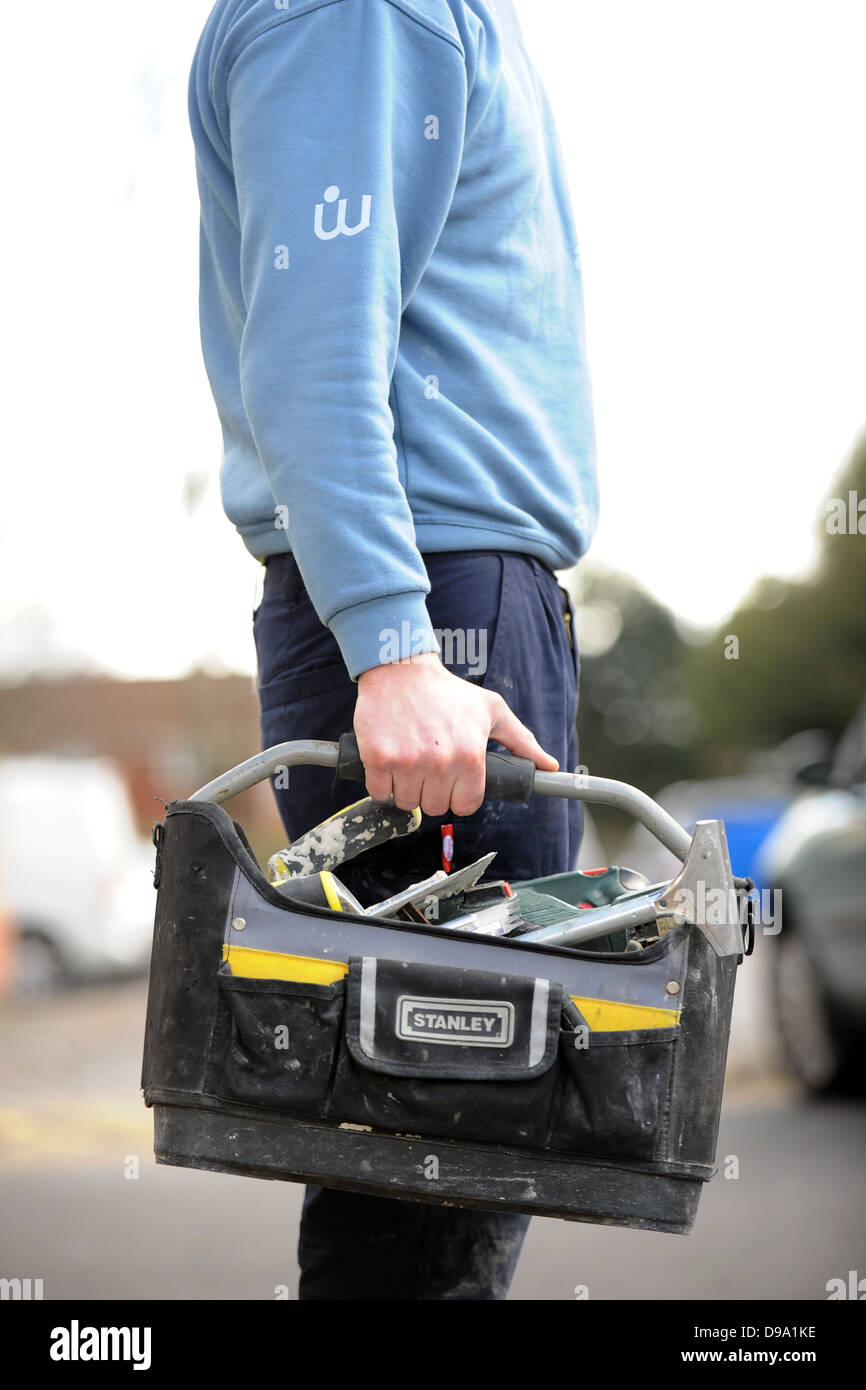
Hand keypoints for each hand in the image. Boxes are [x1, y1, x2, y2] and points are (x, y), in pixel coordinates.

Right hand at [353, 652, 558, 815]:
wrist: (401, 669)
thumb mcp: (492, 710)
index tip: (451, 782)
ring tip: (409, 760)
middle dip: (432, 791)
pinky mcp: (378, 759)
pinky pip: (379, 793)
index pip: (466, 805)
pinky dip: (382, 784)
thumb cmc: (448, 691)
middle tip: (428, 766)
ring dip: (406, 788)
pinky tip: (389, 762)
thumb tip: (550, 766)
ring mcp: (407, 763)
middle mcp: (440, 763)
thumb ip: (522, 741)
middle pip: (435, 807)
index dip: (458, 795)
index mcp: (470, 756)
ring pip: (407, 802)